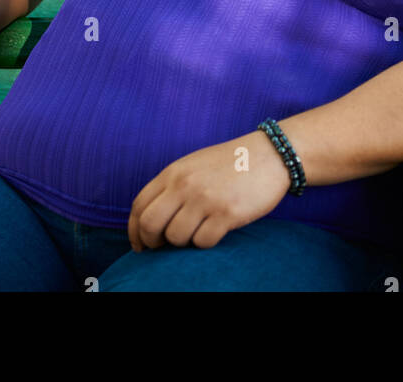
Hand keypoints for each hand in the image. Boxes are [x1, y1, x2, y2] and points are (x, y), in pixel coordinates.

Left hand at [127, 129, 291, 250]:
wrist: (268, 154)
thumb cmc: (229, 163)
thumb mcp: (193, 165)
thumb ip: (172, 186)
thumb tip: (151, 220)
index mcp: (174, 172)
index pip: (139, 206)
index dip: (134, 230)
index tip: (140, 245)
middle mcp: (185, 184)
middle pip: (150, 224)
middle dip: (152, 242)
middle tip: (162, 247)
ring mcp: (205, 199)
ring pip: (176, 237)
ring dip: (183, 242)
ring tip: (196, 232)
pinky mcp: (226, 213)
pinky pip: (203, 242)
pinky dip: (205, 242)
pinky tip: (215, 231)